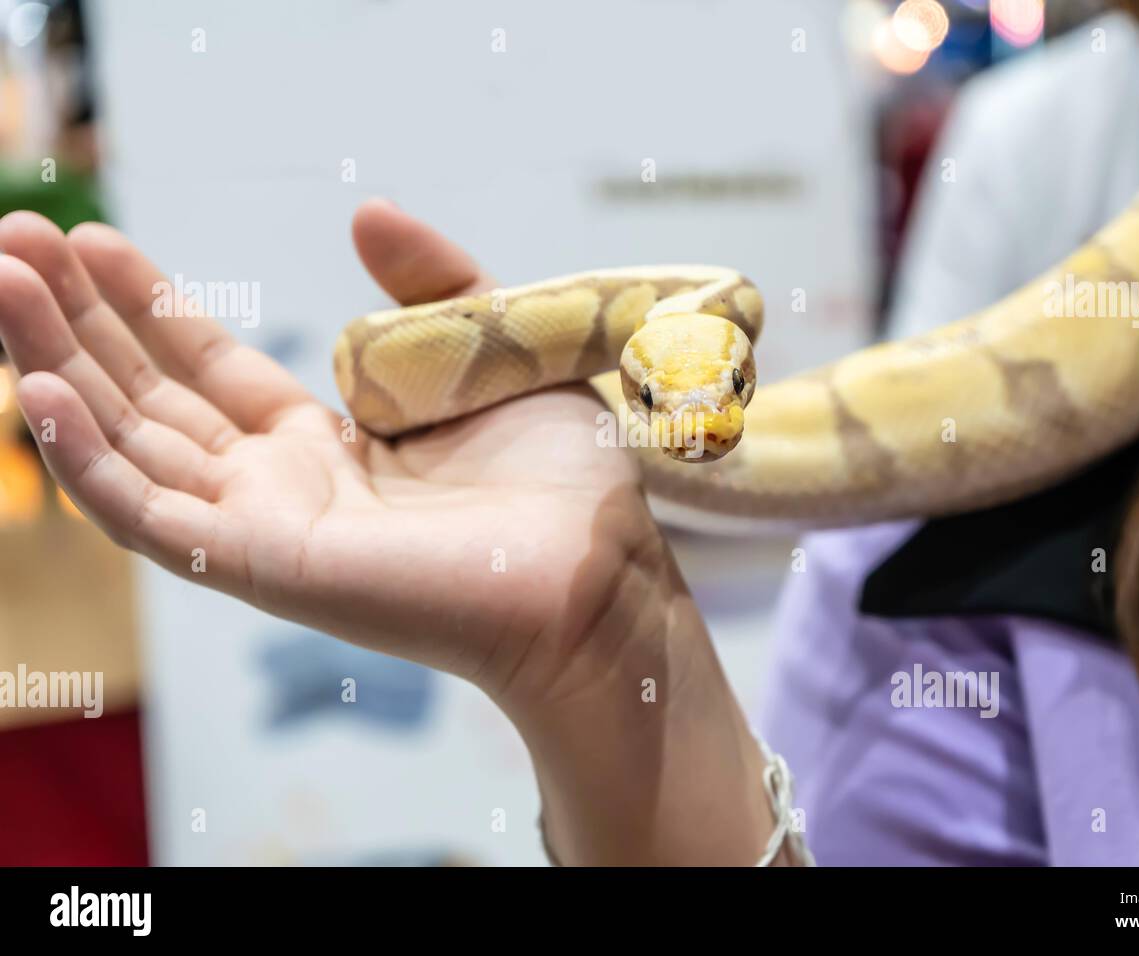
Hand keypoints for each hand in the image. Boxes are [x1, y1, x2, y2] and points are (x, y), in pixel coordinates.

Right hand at [0, 202, 659, 710]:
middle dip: (77, 319)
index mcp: (329, 442)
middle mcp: (282, 485)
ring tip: (0, 280)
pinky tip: (34, 388)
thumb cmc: (561, 475)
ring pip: (129, 443)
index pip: (209, 366)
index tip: (93, 238)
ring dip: (55, 365)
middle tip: (12, 237)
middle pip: (150, 395)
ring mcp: (264, 528)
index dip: (148, 303)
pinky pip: (147, 510)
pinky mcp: (261, 564)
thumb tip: (365, 213)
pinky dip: (84, 457)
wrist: (594, 565)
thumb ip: (427, 280)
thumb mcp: (489, 342)